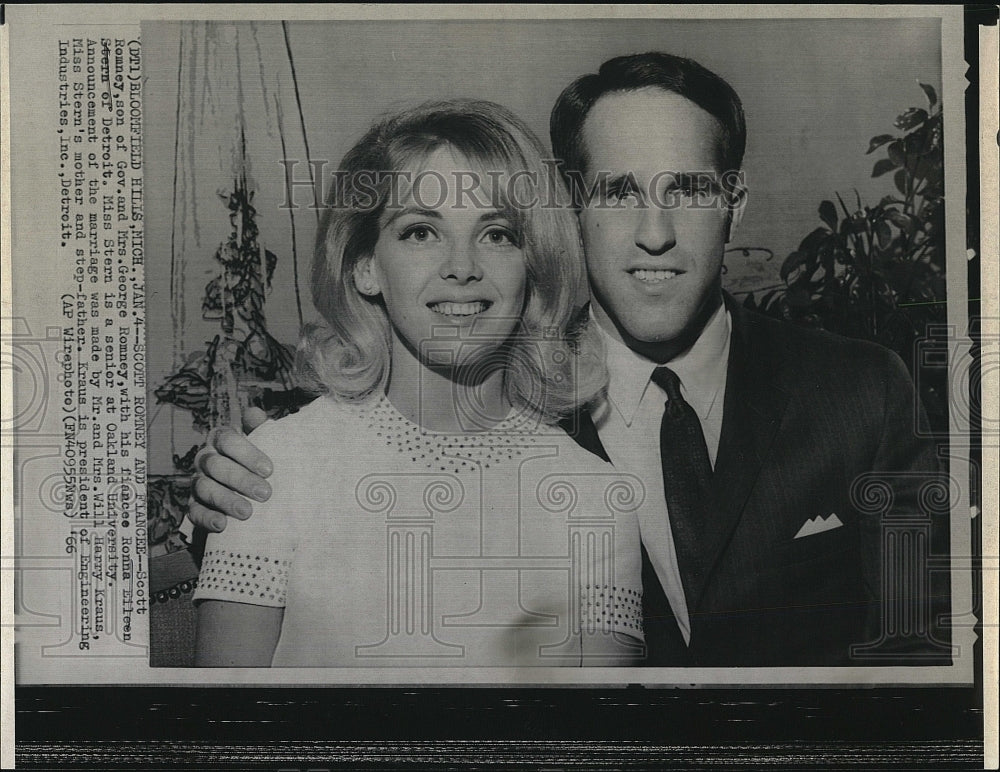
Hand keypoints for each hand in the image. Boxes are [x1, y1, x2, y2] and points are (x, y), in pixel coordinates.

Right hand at [188, 407, 272, 531]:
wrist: (244, 490)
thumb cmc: (255, 462)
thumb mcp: (261, 443)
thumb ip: (260, 429)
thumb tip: (255, 414)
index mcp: (220, 439)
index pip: (227, 439)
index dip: (247, 453)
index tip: (269, 470)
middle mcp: (205, 459)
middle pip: (216, 465)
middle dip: (241, 479)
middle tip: (265, 493)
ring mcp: (197, 482)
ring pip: (204, 488)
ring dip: (226, 500)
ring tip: (247, 512)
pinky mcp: (194, 505)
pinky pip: (194, 511)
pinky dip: (207, 518)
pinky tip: (222, 524)